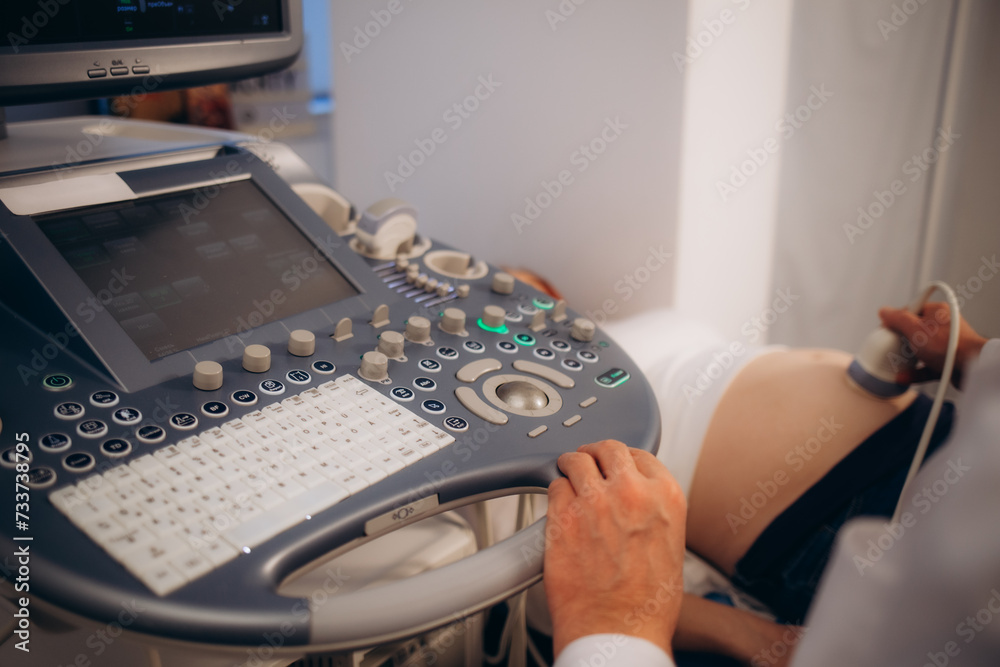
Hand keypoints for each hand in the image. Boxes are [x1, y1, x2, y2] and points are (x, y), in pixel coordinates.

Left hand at [544, 440, 686, 658]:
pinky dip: (555, 494)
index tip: (615, 465)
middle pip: (607, 449)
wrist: (618, 632)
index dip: (623, 459)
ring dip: (570, 468)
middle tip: (587, 462)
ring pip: (575, 461)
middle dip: (595, 454)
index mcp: (664, 496)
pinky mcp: (562, 516)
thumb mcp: (669, 545)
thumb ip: (653, 514)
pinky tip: (559, 507)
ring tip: (567, 475)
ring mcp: (593, 501)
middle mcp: (630, 491)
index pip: (640, 454)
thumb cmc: (646, 605)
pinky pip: (554, 487)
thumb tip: (638, 505)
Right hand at [879, 302, 986, 387]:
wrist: (971, 368)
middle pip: (915, 331)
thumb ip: (897, 318)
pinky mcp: (948, 361)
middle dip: (900, 341)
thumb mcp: (915, 329)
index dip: (896, 319)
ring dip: (906, 357)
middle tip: (890, 346)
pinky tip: (903, 376)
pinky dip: (915, 371)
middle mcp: (943, 326)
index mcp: (937, 312)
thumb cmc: (948, 345)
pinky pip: (927, 364)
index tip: (886, 328)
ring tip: (895, 362)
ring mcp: (946, 344)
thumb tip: (884, 311)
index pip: (912, 309)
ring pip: (921, 349)